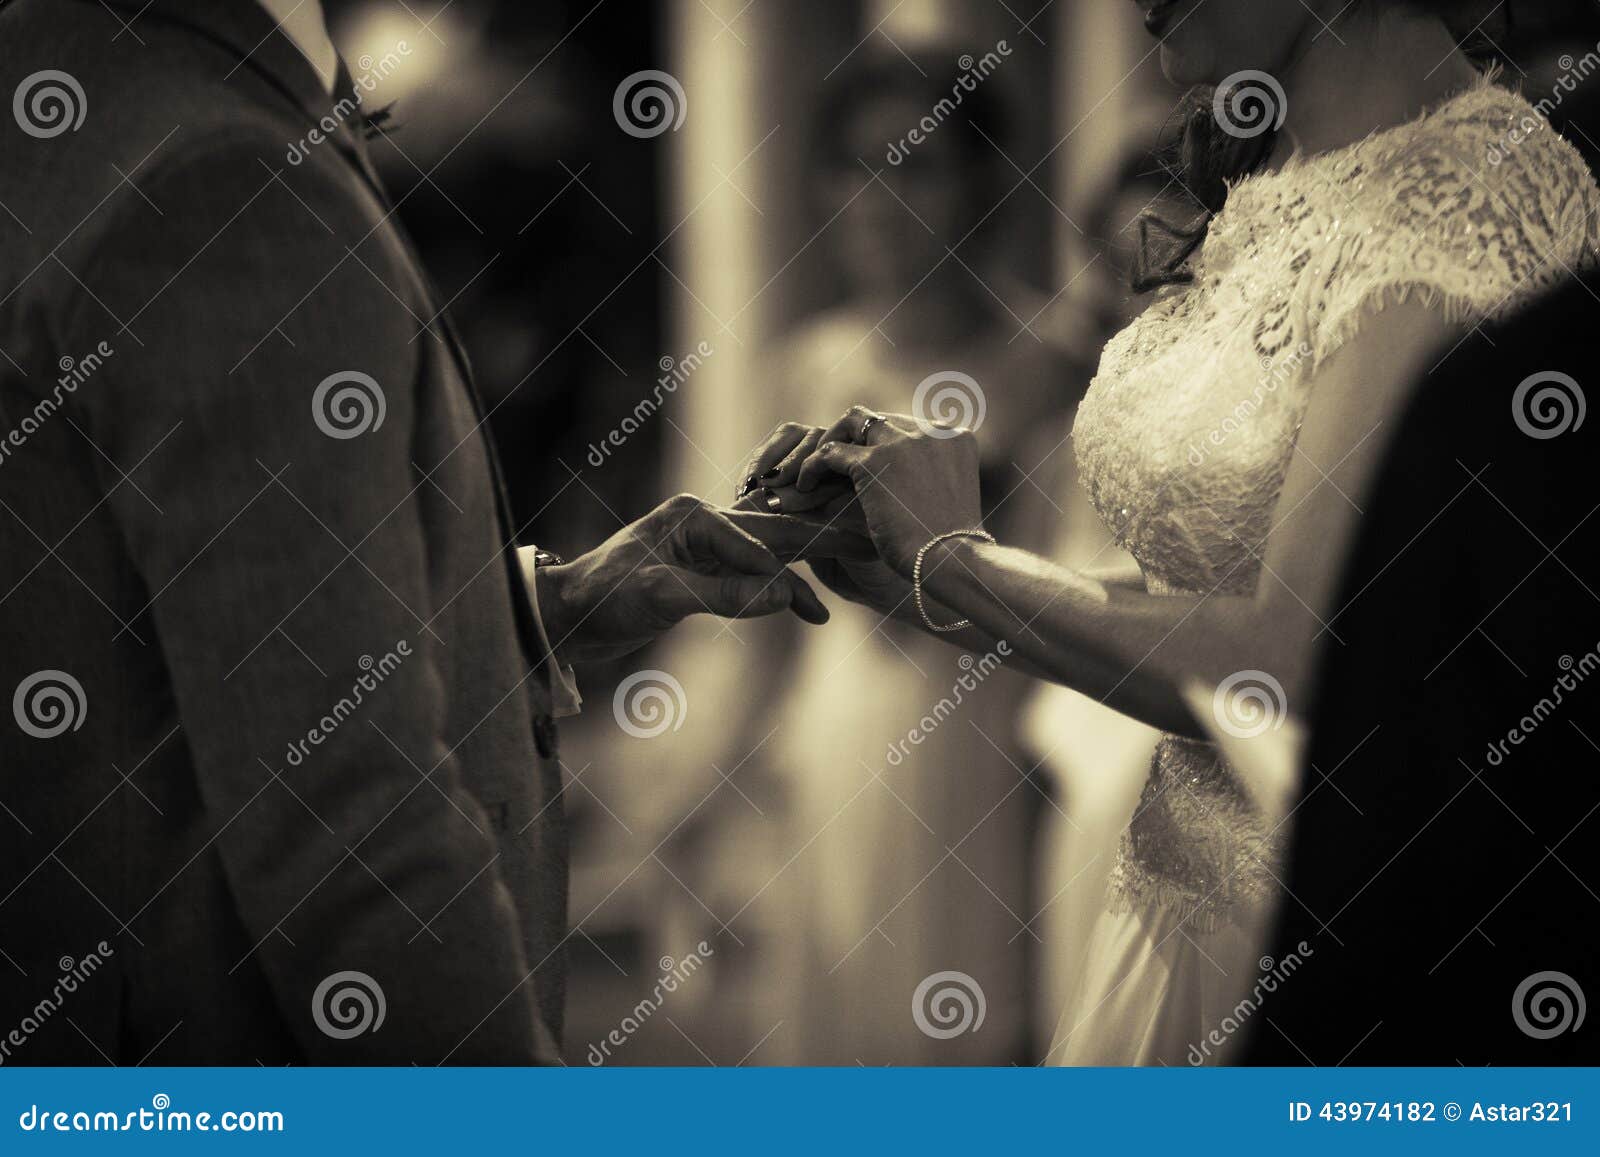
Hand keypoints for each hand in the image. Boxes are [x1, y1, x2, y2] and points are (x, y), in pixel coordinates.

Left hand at [530, 495, 857, 665]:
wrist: (566, 618)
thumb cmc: (603, 599)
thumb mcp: (664, 598)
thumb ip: (726, 596)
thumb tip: (785, 598)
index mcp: (695, 515)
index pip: (757, 550)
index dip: (793, 580)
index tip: (828, 603)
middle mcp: (702, 523)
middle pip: (772, 538)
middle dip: (818, 549)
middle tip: (866, 548)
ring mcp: (702, 547)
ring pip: (764, 558)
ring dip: (798, 577)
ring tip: (840, 588)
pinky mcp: (699, 573)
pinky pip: (748, 578)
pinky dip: (774, 591)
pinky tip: (799, 603)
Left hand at [743, 407, 984, 574]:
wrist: (950, 563)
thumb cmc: (950, 548)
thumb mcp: (943, 499)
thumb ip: (924, 477)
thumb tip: (893, 479)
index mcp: (955, 437)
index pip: (907, 426)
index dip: (881, 444)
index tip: (862, 465)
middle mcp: (931, 430)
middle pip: (881, 420)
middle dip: (855, 438)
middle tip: (834, 464)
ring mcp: (903, 442)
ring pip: (853, 422)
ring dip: (833, 441)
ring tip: (816, 469)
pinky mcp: (874, 462)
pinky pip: (830, 451)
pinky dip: (813, 466)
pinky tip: (805, 486)